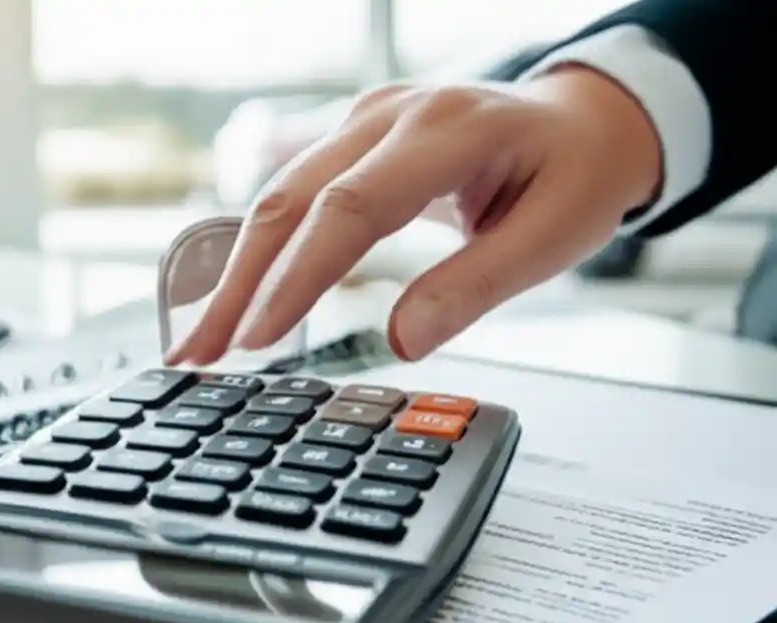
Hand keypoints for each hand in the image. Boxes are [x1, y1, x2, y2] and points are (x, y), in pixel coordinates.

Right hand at [166, 66, 661, 364]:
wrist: (584, 121)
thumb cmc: (575, 174)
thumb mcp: (554, 238)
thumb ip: (474, 286)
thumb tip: (400, 341)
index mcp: (447, 129)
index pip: (350, 207)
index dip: (297, 277)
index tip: (257, 339)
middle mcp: (391, 113)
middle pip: (290, 200)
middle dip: (238, 284)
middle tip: (197, 352)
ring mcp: (364, 119)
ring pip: (277, 196)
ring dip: (235, 272)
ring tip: (200, 339)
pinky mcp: (350, 139)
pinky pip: (290, 194)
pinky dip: (257, 251)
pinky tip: (232, 295)